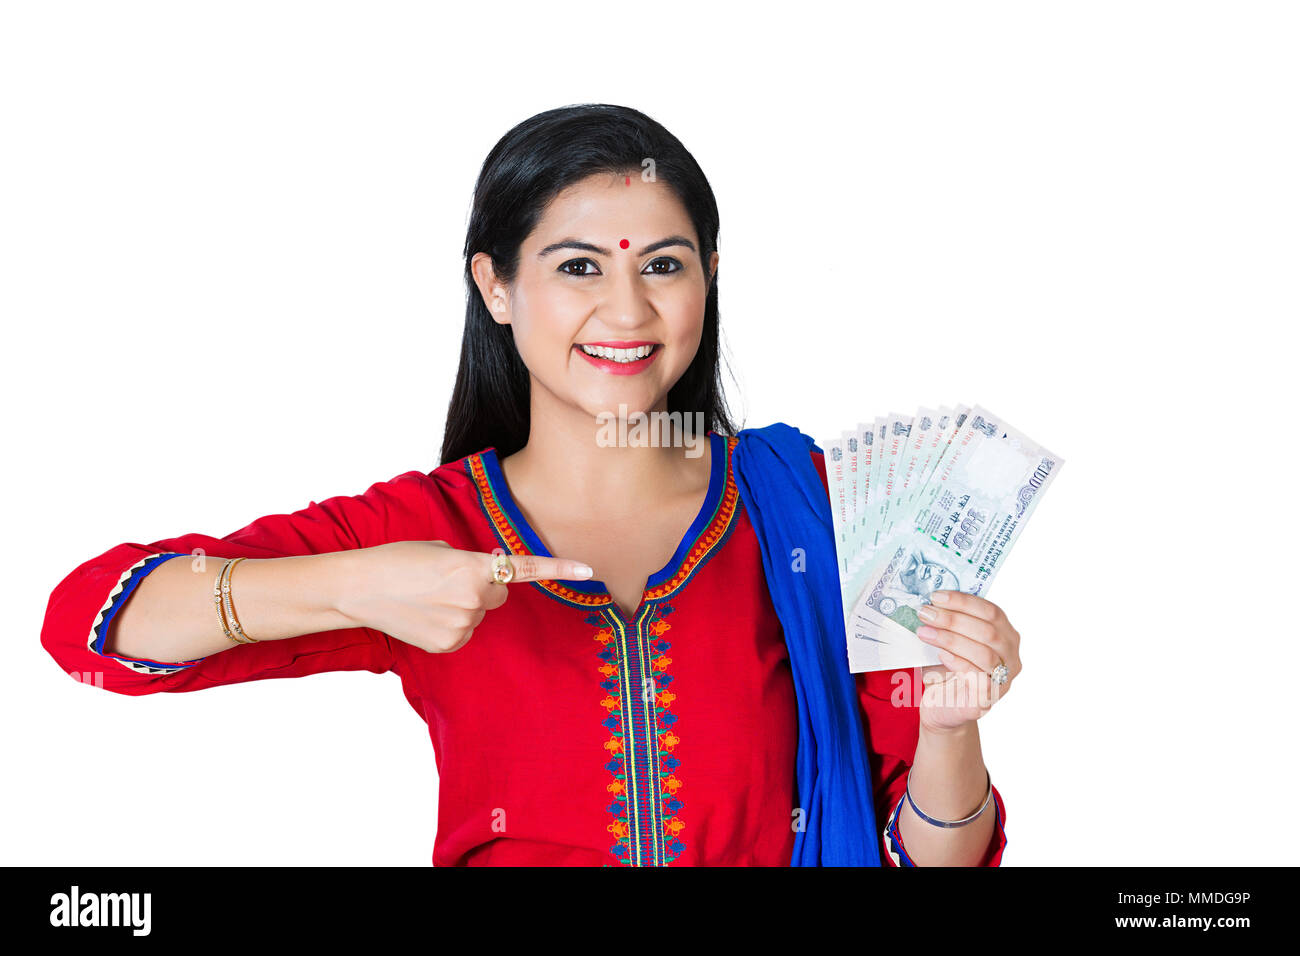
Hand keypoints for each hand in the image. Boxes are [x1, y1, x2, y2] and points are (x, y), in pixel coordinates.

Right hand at [337, 541, 591, 653]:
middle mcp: (475, 598)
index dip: (559, 568)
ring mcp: (463, 625)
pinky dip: (450, 625)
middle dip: (484, 587)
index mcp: (475, 567)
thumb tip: (488, 574)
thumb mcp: (441, 549)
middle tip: (447, 581)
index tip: (589, 570)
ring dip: (463, 606)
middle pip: (500, 594)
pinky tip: (425, 616)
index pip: (525, 568)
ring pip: (480, 614)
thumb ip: (472, 562)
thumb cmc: (397, 560)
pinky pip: (465, 632)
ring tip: (427, 597)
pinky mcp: (450, 644)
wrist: (359, 588)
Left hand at [913, 590, 1021, 734]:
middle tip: (925, 613)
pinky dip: (959, 662)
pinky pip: (979, 678)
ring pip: (984, 653)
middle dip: (953, 619)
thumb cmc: (945, 668)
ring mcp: (1003, 680)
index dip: (964, 602)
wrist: (940, 705)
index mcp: (1006, 636)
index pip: (992, 612)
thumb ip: (948, 622)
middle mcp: (1011, 657)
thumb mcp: (948, 640)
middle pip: (988, 631)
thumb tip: (930, 601)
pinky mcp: (988, 699)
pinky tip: (941, 655)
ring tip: (924, 632)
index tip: (936, 596)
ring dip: (951, 639)